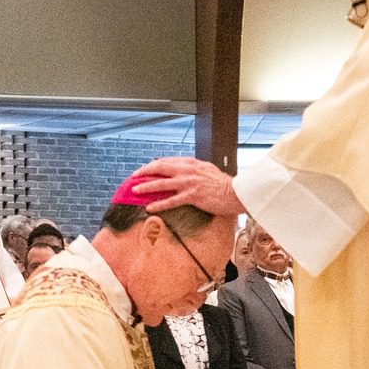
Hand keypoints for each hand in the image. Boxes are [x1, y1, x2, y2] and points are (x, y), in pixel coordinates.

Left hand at [130, 156, 244, 216]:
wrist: (236, 192)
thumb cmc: (223, 184)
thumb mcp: (207, 170)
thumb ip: (194, 169)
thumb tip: (183, 171)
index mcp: (191, 163)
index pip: (167, 161)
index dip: (153, 165)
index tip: (144, 170)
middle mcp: (188, 170)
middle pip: (160, 168)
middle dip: (144, 172)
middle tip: (133, 177)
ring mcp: (189, 183)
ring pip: (162, 183)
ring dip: (146, 186)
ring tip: (135, 190)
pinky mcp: (192, 196)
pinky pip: (171, 200)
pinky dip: (158, 204)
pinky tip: (149, 207)